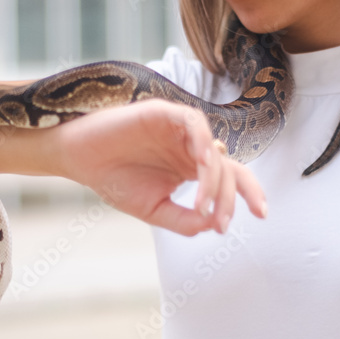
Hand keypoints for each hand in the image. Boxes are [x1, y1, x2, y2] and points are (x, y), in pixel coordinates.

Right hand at [55, 99, 267, 236]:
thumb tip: (211, 225)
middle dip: (230, 196)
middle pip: (229, 167)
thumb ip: (183, 220)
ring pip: (213, 149)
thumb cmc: (113, 180)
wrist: (78, 159)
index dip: (249, 193)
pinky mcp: (164, 113)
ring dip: (214, 177)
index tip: (261, 215)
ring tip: (202, 203)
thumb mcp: (153, 210)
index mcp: (191, 168)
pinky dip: (202, 142)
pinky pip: (194, 123)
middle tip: (219, 221)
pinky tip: (200, 164)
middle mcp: (190, 148)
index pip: (231, 177)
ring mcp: (179, 130)